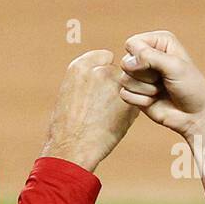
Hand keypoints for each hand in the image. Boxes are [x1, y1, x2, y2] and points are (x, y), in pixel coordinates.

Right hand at [40, 50, 137, 171]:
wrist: (72, 147)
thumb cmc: (66, 126)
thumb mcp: (69, 92)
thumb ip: (88, 79)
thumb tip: (104, 76)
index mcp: (80, 66)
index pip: (105, 56)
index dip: (106, 70)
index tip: (101, 84)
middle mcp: (100, 70)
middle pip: (120, 70)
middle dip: (117, 83)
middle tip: (105, 103)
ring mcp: (117, 86)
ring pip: (131, 84)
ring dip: (127, 94)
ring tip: (110, 114)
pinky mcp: (130, 102)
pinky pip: (138, 99)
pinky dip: (131, 110)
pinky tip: (117, 121)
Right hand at [118, 30, 204, 136]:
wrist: (194, 116)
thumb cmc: (191, 88)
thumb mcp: (175, 67)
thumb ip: (150, 57)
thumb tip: (126, 62)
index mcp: (159, 42)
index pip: (133, 43)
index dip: (141, 57)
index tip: (161, 66)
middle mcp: (147, 55)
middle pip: (126, 61)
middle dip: (145, 75)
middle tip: (163, 80)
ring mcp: (139, 75)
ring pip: (124, 79)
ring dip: (145, 89)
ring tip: (160, 90)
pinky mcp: (134, 92)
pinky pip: (124, 93)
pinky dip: (140, 100)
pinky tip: (154, 100)